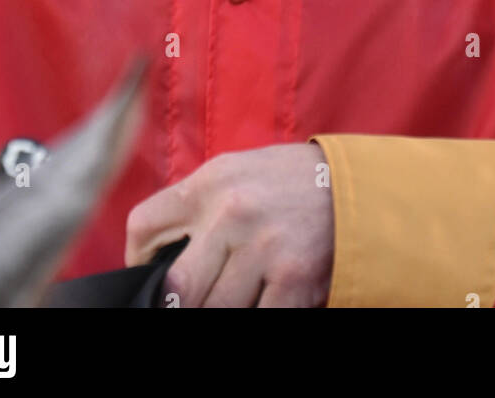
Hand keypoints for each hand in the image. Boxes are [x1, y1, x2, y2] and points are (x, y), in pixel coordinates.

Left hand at [125, 142, 333, 307]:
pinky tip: (264, 303)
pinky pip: (256, 320)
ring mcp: (263, 249)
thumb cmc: (287, 183)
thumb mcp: (236, 173)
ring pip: (214, 310)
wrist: (356, 188)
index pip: (144, 225)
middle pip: (175, 286)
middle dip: (181, 302)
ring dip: (223, 309)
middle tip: (195, 298)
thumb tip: (158, 254)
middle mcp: (232, 213)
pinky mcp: (293, 280)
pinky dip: (256, 316)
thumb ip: (197, 206)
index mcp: (211, 182)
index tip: (150, 275)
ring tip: (239, 293)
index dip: (138, 260)